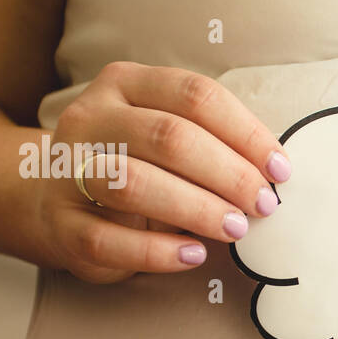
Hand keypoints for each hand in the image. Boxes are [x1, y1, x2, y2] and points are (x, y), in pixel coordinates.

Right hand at [35, 62, 290, 282]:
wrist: (57, 200)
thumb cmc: (138, 167)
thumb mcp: (171, 140)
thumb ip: (213, 145)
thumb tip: (274, 174)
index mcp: (126, 84)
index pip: (195, 95)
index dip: (245, 132)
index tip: (279, 170)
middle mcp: (92, 117)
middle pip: (169, 136)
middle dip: (228, 174)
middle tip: (263, 204)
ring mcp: (68, 169)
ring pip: (133, 182)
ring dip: (196, 208)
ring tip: (235, 228)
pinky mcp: (59, 223)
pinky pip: (108, 239)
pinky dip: (157, 250)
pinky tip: (193, 255)